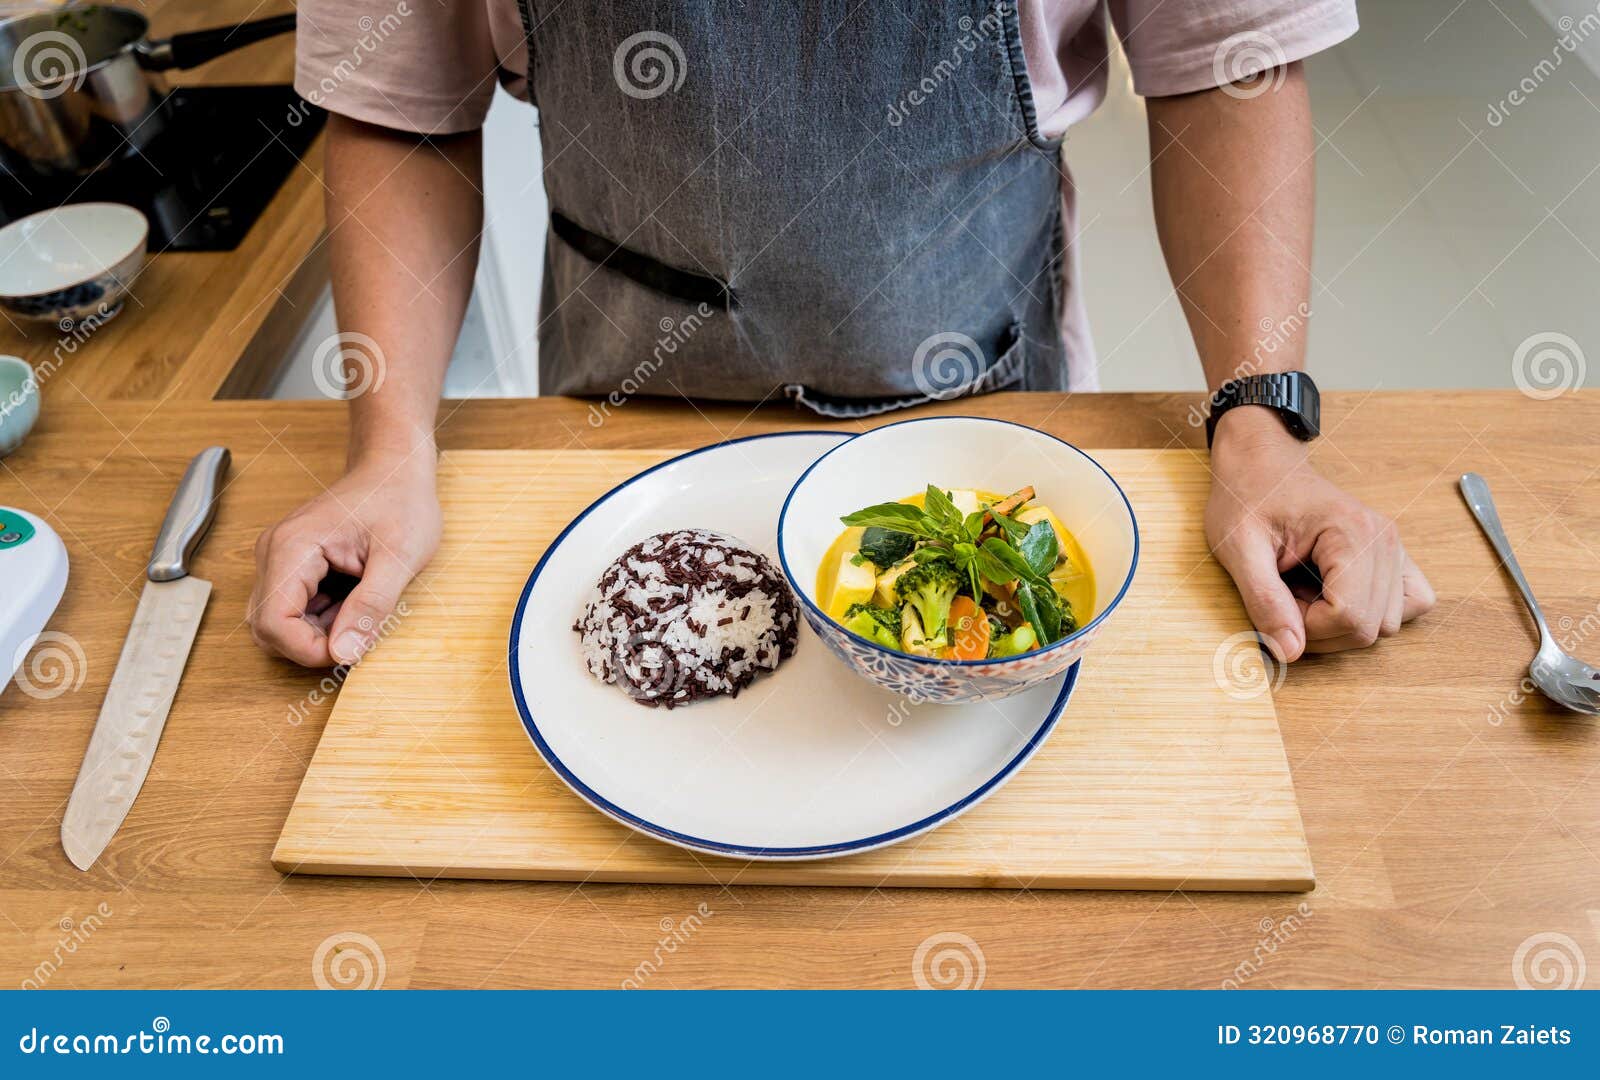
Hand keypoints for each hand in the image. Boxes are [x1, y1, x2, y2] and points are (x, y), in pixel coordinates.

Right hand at [249, 452, 439, 666]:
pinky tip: (357, 599)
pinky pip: (295, 609)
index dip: (309, 649)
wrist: (395, 467)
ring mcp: (280, 559)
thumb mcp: (400, 557)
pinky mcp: (293, 565)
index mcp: (293, 547)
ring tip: (363, 608)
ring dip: (319, 632)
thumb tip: (344, 654)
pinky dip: (324, 618)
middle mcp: (274, 553)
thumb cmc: (400, 499)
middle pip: (268, 628)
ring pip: (280, 622)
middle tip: (361, 632)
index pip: (273, 623)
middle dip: (313, 644)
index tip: (352, 649)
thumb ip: (371, 607)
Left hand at [1205, 407, 1434, 661]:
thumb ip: (1263, 601)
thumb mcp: (1238, 549)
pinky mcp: (1394, 557)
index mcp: (1353, 532)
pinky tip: (1334, 597)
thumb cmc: (1246, 500)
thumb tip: (1291, 653)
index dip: (1308, 629)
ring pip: (1388, 625)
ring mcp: (1395, 548)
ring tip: (1304, 591)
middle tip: (1286, 596)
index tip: (1277, 603)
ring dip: (1341, 624)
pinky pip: (1407, 605)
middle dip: (1321, 629)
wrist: (1260, 467)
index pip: (1350, 618)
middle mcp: (1386, 540)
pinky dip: (1372, 614)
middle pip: (1371, 628)